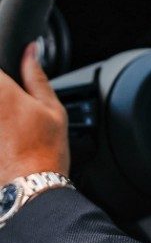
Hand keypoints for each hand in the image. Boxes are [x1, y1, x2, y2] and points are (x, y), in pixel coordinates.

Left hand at [0, 42, 69, 183]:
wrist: (29, 191)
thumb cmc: (45, 151)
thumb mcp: (53, 109)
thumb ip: (37, 77)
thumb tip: (30, 51)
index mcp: (3, 94)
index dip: (2, 71)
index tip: (7, 79)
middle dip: (4, 94)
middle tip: (15, 109)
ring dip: (2, 115)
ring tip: (10, 127)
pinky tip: (5, 138)